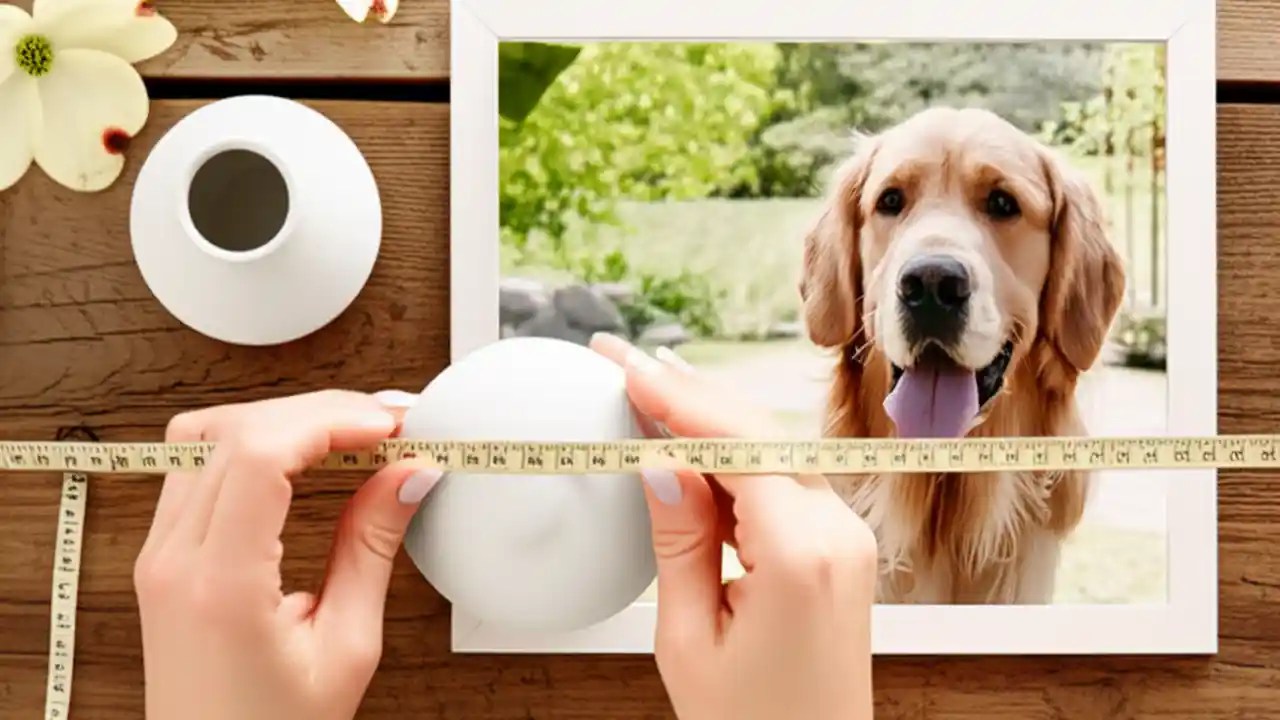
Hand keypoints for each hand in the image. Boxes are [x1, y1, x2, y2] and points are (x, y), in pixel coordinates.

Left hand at [132, 390, 441, 719]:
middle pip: (234, 429)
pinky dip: (256, 443)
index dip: (329, 419)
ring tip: (351, 433)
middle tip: (387, 424)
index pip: (256, 452)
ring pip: (207, 434)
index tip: (388, 425)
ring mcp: (159, 553)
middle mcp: (174, 559)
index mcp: (218, 585)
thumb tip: (407, 477)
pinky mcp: (163, 554)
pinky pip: (197, 464)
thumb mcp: (346, 648)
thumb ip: (372, 549)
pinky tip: (307, 456)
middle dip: (321, 411)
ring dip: (285, 419)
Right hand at [591, 334, 877, 719]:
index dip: (677, 399)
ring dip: (710, 420)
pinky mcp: (839, 550)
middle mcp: (837, 536)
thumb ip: (678, 540)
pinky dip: (734, 459)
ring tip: (648, 390)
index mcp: (801, 556)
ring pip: (771, 451)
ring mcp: (845, 540)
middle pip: (759, 434)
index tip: (628, 368)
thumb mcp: (687, 640)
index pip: (736, 445)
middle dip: (689, 393)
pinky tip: (690, 445)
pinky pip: (783, 483)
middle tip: (627, 362)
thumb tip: (659, 463)